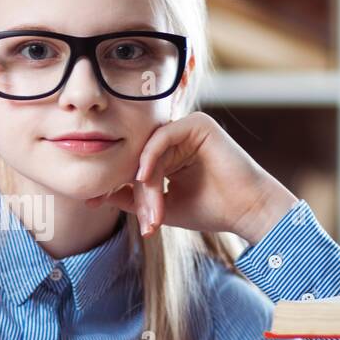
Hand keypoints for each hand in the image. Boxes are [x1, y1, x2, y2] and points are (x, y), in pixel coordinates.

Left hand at [85, 111, 298, 243]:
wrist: (247, 212)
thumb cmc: (210, 210)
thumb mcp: (159, 206)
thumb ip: (129, 198)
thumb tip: (94, 197)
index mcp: (168, 151)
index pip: (131, 161)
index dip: (113, 181)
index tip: (92, 201)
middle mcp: (176, 136)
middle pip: (136, 157)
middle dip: (131, 189)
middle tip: (132, 215)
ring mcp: (187, 127)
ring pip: (148, 151)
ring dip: (146, 184)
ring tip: (154, 212)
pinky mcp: (198, 124)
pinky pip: (162, 136)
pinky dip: (150, 157)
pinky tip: (144, 177)